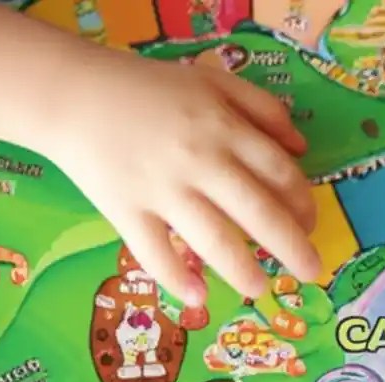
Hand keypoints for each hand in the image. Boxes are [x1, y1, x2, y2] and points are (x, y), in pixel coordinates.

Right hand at [38, 51, 318, 305]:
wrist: (74, 92)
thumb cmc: (148, 88)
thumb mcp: (212, 81)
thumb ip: (260, 107)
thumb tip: (300, 147)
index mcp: (224, 128)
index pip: (278, 171)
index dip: (302, 201)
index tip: (311, 223)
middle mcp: (200, 161)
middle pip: (257, 211)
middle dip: (291, 246)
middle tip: (311, 271)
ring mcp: (162, 189)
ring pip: (212, 238)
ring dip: (242, 269)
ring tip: (260, 289)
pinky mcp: (125, 210)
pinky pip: (154, 252)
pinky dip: (175, 278)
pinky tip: (198, 297)